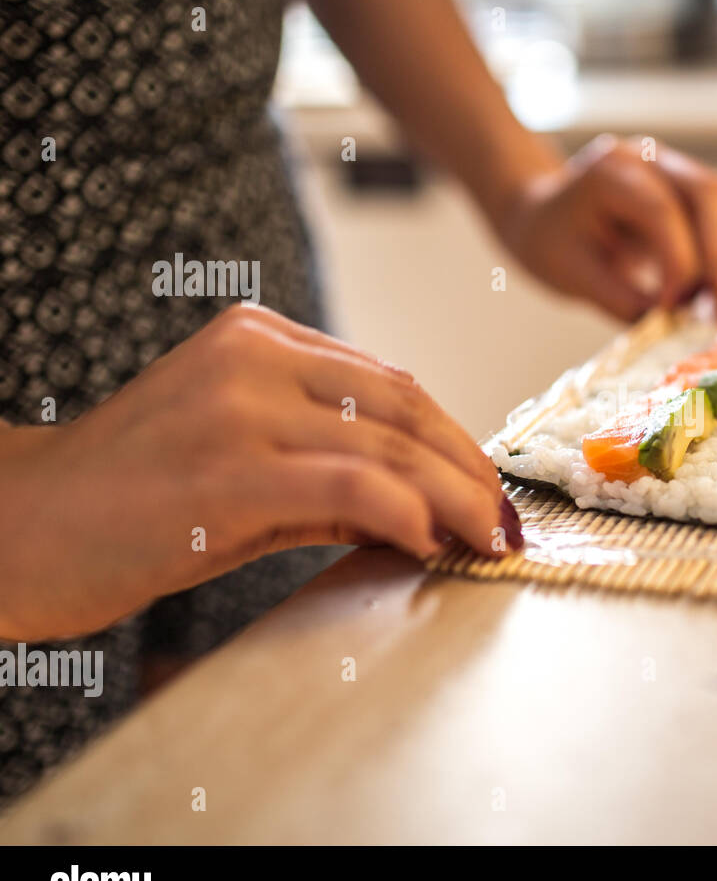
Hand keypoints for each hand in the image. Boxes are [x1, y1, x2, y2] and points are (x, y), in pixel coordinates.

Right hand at [0, 305, 518, 641]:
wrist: (18, 529)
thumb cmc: (131, 500)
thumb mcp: (241, 458)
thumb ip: (328, 465)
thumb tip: (428, 506)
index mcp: (257, 337)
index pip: (389, 383)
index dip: (454, 439)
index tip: (487, 486)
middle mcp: (252, 355)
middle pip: (403, 408)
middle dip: (469, 470)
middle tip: (505, 521)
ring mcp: (238, 407)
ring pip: (390, 445)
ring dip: (457, 498)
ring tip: (487, 539)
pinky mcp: (227, 470)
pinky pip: (353, 483)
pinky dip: (407, 513)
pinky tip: (429, 543)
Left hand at [494, 135, 716, 321]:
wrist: (541, 218)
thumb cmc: (549, 241)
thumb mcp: (572, 275)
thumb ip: (619, 299)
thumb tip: (669, 324)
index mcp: (609, 171)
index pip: (661, 210)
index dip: (678, 262)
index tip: (672, 308)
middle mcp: (646, 159)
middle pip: (707, 193)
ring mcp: (669, 169)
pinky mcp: (683, 192)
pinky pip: (716, 221)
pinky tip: (716, 298)